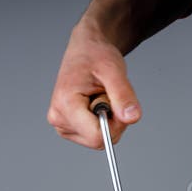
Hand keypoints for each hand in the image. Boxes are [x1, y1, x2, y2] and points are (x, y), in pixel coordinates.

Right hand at [47, 20, 141, 148]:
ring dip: (108, 121)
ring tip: (101, 97)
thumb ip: (123, 95)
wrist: (86, 49)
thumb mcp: (113, 70)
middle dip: (112, 122)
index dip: (115, 124)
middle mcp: (59, 118)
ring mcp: (62, 125)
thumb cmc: (95, 55)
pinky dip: (103, 122)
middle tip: (109, 96)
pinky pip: (95, 136)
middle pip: (98, 141)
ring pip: (98, 140)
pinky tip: (97, 103)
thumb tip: (132, 117)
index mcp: (65, 104)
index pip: (96, 137)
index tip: (117, 103)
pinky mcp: (69, 127)